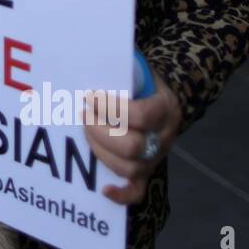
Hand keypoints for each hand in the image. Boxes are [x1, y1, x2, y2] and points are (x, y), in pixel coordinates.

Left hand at [82, 75, 181, 205]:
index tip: (91, 96)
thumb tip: (92, 54)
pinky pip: (137, 192)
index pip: (142, 115)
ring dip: (100, 151)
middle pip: (134, 147)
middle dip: (100, 131)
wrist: (162, 98)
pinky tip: (103, 189)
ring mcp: (154, 158)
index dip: (112, 108)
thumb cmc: (141, 81)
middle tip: (83, 114)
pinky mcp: (145, 173)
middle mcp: (163, 138)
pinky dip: (121, 195)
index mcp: (165, 108)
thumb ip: (120, 65)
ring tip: (85, 131)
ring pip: (129, 169)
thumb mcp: (137, 68)